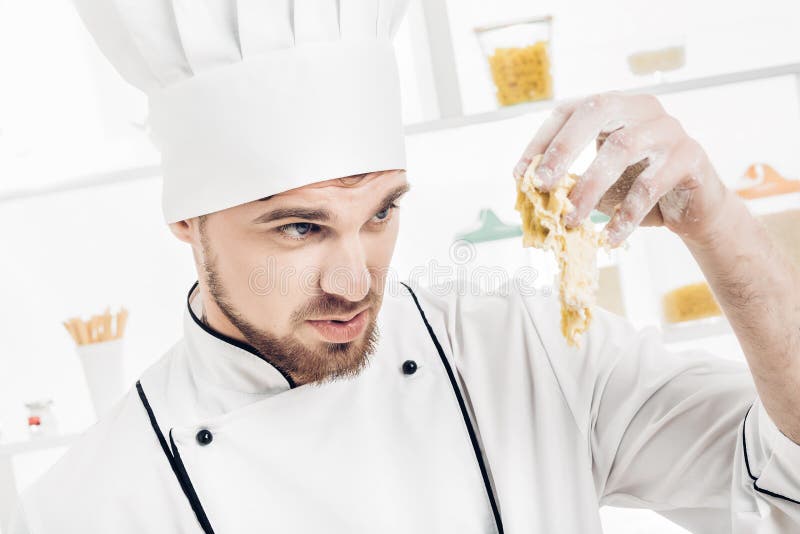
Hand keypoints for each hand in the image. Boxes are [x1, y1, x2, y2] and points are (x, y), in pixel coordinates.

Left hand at [513, 91, 730, 246]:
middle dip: (564, 148)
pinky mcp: (690, 155)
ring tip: (571, 220)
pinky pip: (651, 183)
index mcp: (614, 107)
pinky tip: (610, 237)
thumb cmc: (638, 191)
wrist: (694, 209)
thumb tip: (527, 191)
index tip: (520, 174)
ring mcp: (668, 128)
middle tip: (542, 185)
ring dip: (590, 187)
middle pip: (597, 110)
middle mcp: (641, 108)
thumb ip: (569, 180)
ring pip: (622, 147)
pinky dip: (626, 214)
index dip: (542, 140)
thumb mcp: (598, 183)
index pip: (570, 110)